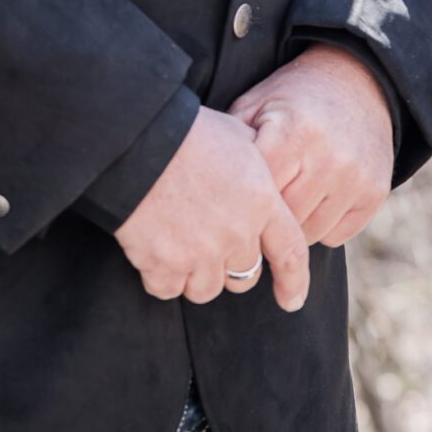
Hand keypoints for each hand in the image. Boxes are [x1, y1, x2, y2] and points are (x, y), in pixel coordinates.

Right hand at [113, 104, 309, 311]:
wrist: (137, 141)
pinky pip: (167, 289)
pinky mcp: (164, 266)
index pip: (291, 252)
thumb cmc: (187, 130)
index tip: (292, 301)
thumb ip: (256, 162)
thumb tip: (261, 169)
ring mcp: (201, 254)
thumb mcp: (236, 134)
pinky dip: (159, 276)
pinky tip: (151, 251)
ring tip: (176, 243)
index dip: (294, 282)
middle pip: (244, 275)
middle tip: (208, 244)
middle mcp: (237, 235)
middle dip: (230, 267)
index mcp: (261, 202)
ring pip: (207, 288)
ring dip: (194, 274)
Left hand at [228, 44, 393, 248]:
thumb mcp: (256, 104)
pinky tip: (315, 199)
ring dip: (293, 225)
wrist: (358, 81)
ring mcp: (355, 178)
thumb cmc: (294, 97)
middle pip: (284, 220)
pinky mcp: (375, 193)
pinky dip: (322, 225)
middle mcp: (328, 159)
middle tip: (254, 207)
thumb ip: (234, 144)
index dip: (242, 201)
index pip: (258, 193)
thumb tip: (210, 189)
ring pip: (310, 234)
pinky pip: (336, 235)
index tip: (231, 201)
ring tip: (287, 197)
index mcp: (292, 133)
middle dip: (266, 218)